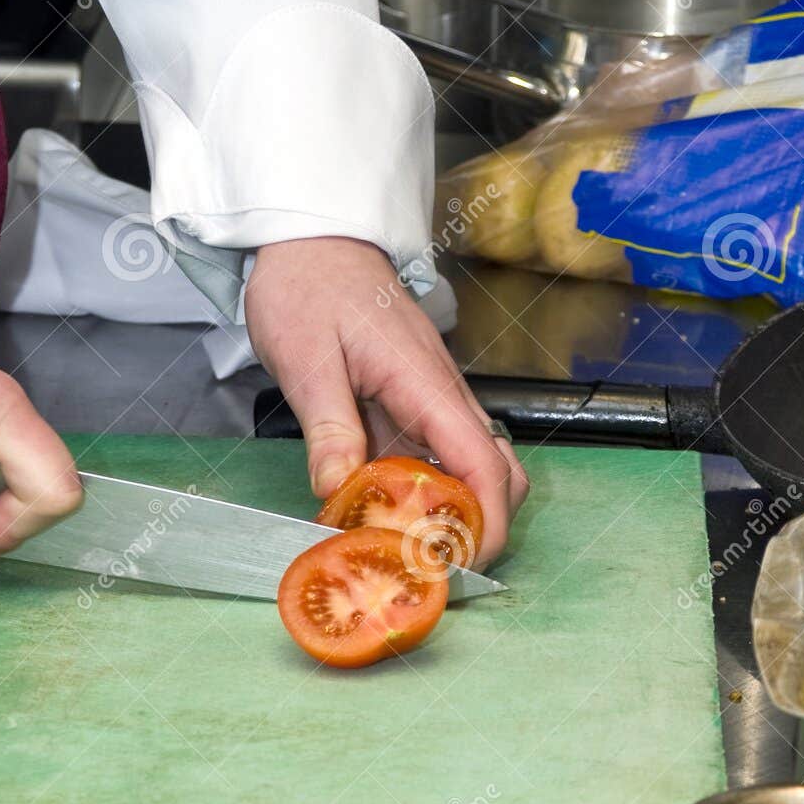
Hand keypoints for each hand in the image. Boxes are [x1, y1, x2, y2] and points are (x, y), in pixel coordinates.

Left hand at [244, 236, 527, 563]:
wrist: (312, 239)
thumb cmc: (309, 285)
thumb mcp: (305, 356)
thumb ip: (328, 425)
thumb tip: (338, 489)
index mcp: (424, 383)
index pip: (483, 462)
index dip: (487, 519)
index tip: (467, 560)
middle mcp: (442, 395)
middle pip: (499, 471)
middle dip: (484, 524)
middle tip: (435, 565)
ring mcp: (432, 400)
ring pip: (473, 467)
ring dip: (455, 512)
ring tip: (409, 547)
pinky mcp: (414, 404)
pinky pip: (437, 457)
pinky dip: (427, 493)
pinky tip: (388, 513)